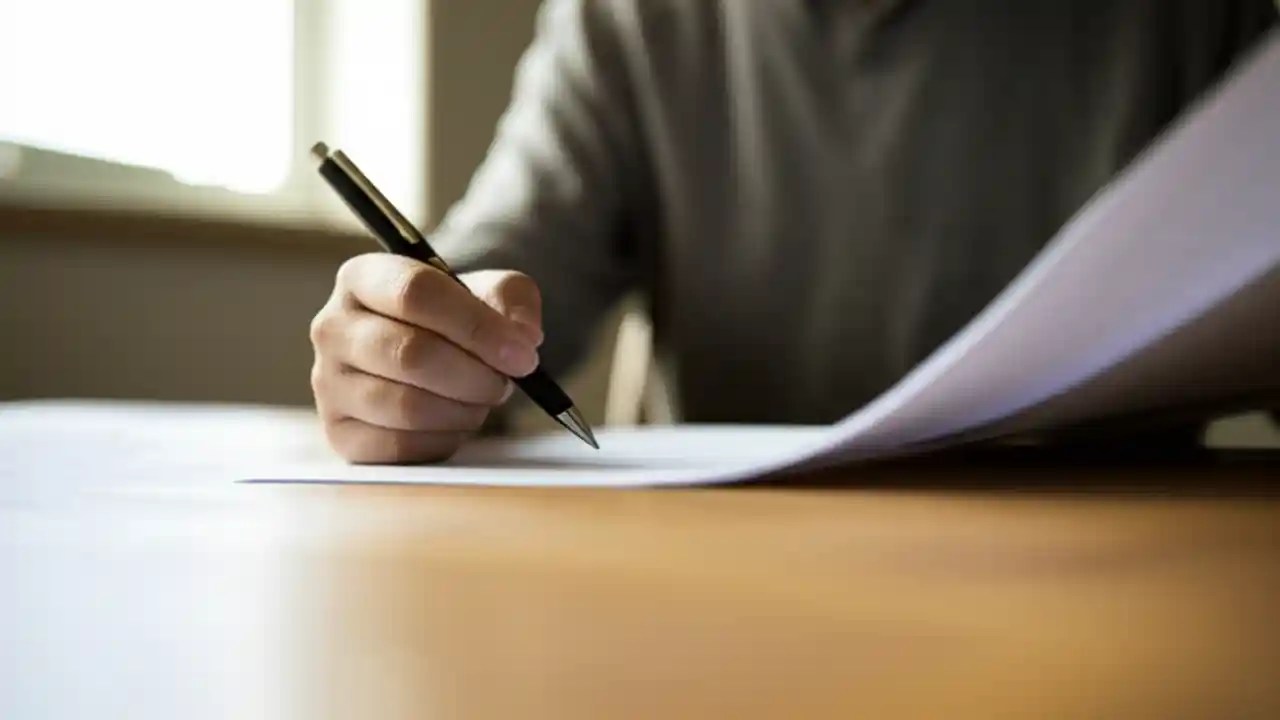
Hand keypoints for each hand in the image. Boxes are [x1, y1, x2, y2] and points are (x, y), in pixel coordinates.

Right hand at [309, 253, 543, 462]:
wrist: (423, 357)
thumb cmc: (452, 321)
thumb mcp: (487, 291)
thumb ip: (512, 299)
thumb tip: (522, 337)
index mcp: (363, 278)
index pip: (416, 293)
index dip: (477, 326)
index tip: (522, 353)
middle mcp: (333, 328)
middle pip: (410, 353)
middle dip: (475, 375)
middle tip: (506, 383)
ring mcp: (328, 384)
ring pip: (405, 406)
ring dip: (462, 409)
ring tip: (481, 400)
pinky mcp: (338, 433)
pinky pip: (397, 446)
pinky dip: (442, 440)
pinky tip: (456, 423)